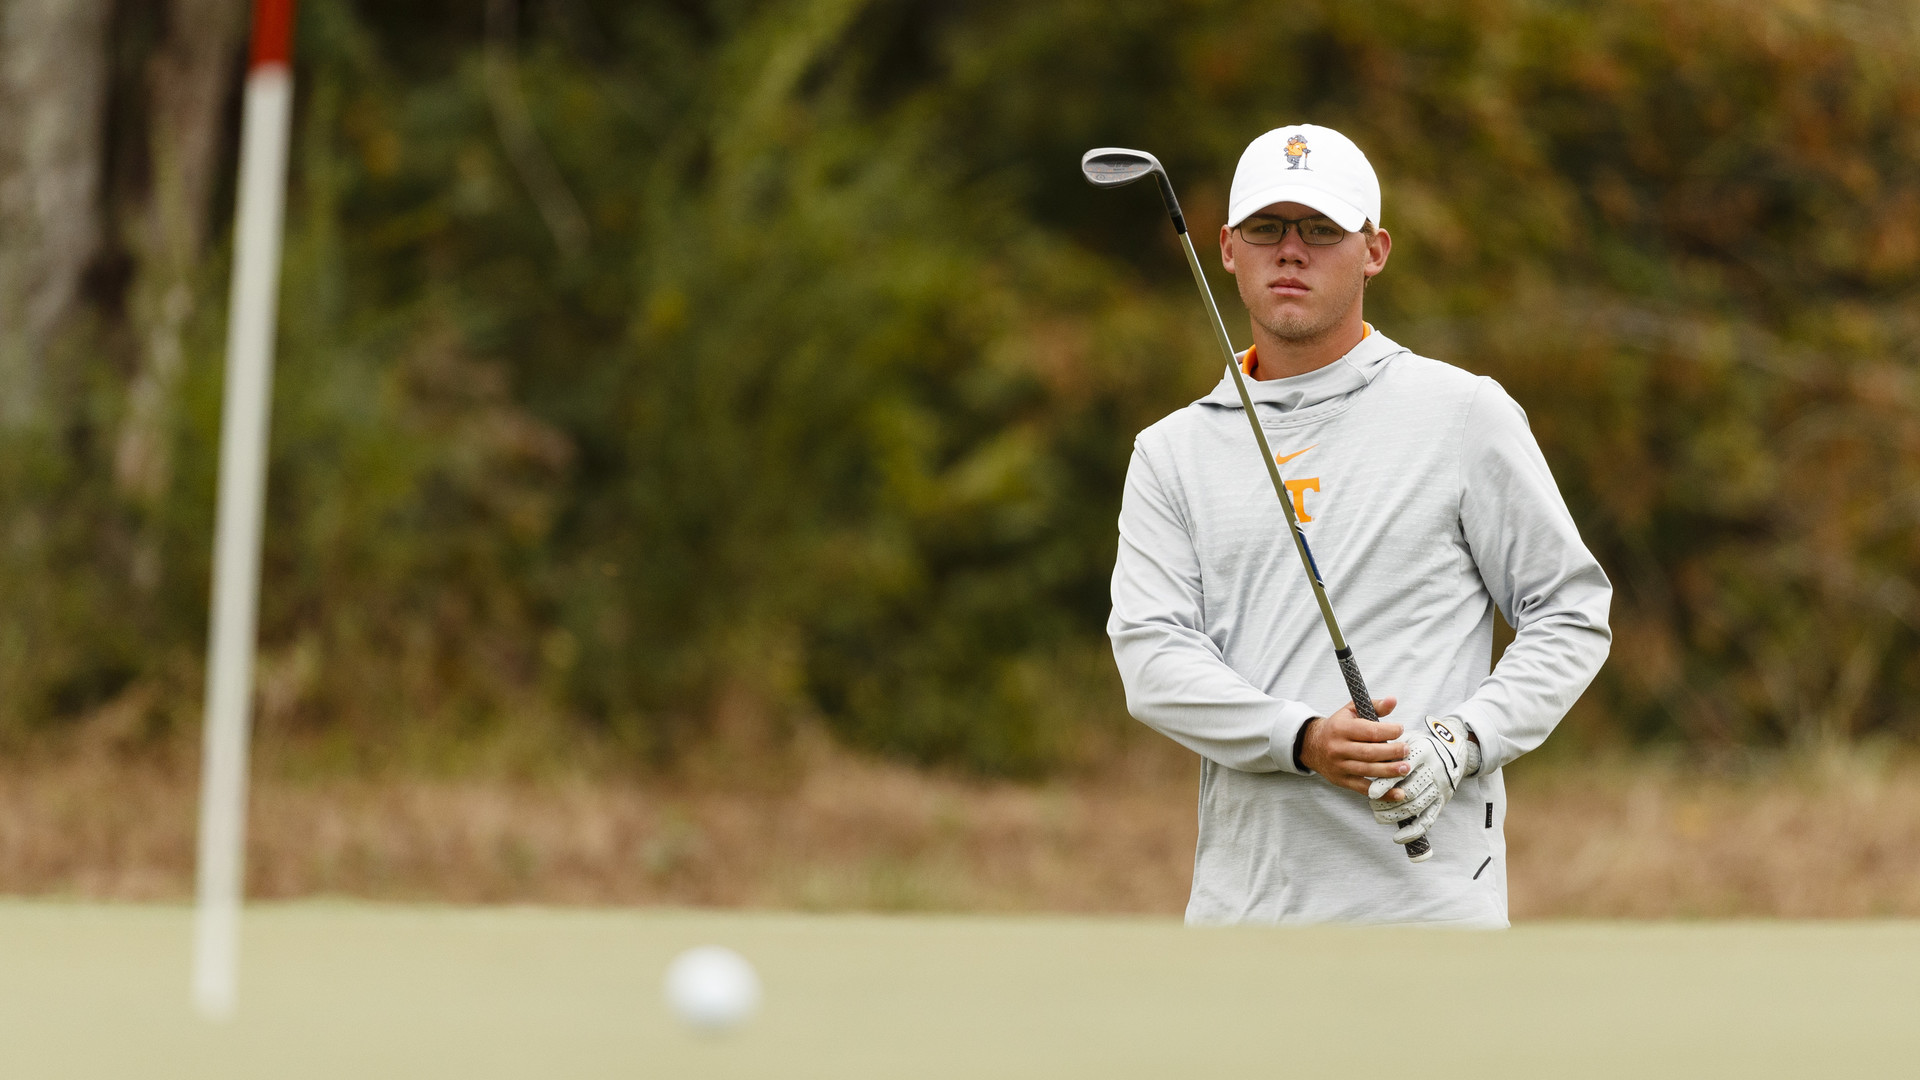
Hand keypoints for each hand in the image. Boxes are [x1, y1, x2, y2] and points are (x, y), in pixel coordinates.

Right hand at [1297, 697, 1407, 795]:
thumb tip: (1393, 701)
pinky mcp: (1342, 780)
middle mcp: (1339, 748)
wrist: (1312, 745)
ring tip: (1405, 768)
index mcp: (1341, 728)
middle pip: (1369, 752)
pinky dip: (1383, 793)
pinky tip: (1398, 793)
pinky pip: (1364, 789)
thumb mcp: (1351, 711)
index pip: (1369, 731)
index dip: (1388, 731)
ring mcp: (1340, 766)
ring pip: (1368, 771)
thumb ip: (1374, 706)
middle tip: (1406, 750)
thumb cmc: (1337, 727)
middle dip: (1392, 752)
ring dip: (1390, 771)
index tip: (1400, 730)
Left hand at [1368, 716, 1479, 846]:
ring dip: (1395, 815)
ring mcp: (1440, 788)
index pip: (1404, 769)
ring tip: (1378, 816)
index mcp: (1424, 751)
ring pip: (1416, 806)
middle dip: (1387, 801)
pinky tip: (1398, 837)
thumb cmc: (1422, 745)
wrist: (1454, 750)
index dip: (1387, 783)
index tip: (1371, 793)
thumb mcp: (1408, 739)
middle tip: (1371, 804)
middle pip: (1410, 792)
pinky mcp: (1443, 801)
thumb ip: (1391, 749)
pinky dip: (1413, 831)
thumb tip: (1367, 760)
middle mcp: (1435, 770)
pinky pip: (1428, 820)